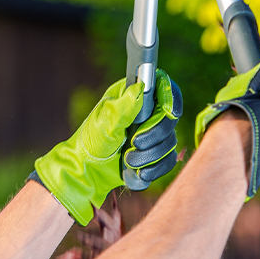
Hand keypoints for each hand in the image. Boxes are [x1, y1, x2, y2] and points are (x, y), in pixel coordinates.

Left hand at [33, 70, 181, 223]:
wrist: (88, 170)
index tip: (169, 112)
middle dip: (153, 135)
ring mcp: (153, 133)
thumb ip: (125, 107)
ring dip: (150, 155)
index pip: (164, 87)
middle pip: (170, 118)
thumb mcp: (106, 122)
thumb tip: (140, 87)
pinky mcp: (156, 153)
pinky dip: (155, 168)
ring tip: (128, 160)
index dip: (171, 98)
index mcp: (134, 96)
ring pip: (170, 141)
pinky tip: (138, 172)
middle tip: (133, 143)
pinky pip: (168, 160)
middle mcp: (148, 112)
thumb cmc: (92, 140)